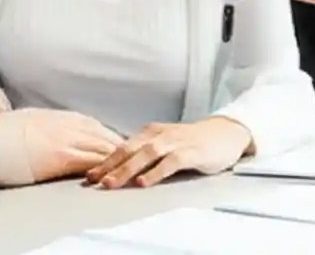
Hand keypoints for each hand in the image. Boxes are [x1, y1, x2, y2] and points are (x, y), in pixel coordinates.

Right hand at [0, 108, 123, 184]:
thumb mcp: (23, 121)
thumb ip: (38, 125)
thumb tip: (38, 129)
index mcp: (57, 116)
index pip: (92, 125)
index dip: (106, 136)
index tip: (118, 145)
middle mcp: (66, 124)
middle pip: (103, 134)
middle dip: (120, 147)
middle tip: (135, 158)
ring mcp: (65, 139)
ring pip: (102, 147)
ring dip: (118, 158)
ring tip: (132, 168)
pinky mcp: (61, 157)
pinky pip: (91, 161)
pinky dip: (105, 167)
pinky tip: (114, 174)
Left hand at [85, 118, 252, 188]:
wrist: (225, 133)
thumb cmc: (192, 142)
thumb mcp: (165, 143)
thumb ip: (146, 153)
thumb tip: (119, 169)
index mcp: (150, 132)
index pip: (122, 147)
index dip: (105, 161)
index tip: (89, 176)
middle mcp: (160, 135)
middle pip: (130, 149)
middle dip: (110, 165)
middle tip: (94, 180)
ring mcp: (176, 142)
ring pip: (146, 154)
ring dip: (127, 169)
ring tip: (113, 183)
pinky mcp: (191, 152)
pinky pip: (170, 162)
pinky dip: (155, 172)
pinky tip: (143, 182)